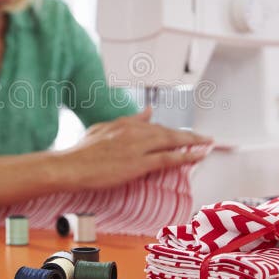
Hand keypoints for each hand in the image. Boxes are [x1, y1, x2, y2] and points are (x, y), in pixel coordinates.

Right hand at [57, 106, 212, 190]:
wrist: (70, 166)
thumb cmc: (82, 153)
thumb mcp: (104, 129)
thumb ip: (128, 121)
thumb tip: (147, 111)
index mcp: (125, 124)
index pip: (155, 126)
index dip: (172, 131)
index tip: (185, 134)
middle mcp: (134, 131)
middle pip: (168, 132)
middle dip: (190, 135)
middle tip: (206, 138)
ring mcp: (138, 147)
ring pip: (172, 142)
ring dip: (193, 143)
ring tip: (207, 145)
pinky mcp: (138, 163)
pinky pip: (168, 158)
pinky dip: (186, 156)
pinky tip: (198, 155)